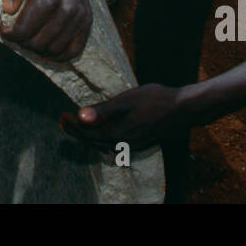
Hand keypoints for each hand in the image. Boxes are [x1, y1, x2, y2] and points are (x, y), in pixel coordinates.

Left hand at [0, 0, 92, 60]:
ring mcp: (79, 18)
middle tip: (18, 33)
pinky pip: (74, 50)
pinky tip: (47, 49)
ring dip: (39, 49)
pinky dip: (59, 55)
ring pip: (55, 50)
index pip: (24, 31)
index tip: (5, 29)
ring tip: (31, 38)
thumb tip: (8, 10)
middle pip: (39, 43)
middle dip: (23, 42)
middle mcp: (67, 10)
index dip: (11, 35)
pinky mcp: (87, 23)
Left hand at [60, 84, 186, 151]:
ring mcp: (132, 145)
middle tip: (64, 121)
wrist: (183, 110)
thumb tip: (80, 116)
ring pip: (103, 143)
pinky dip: (102, 137)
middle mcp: (123, 144)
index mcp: (117, 134)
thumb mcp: (126, 101)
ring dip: (89, 135)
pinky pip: (114, 143)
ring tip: (77, 126)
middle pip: (93, 141)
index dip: (72, 126)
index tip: (62, 116)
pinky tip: (102, 130)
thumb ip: (103, 110)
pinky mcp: (139, 141)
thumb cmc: (155, 100)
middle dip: (77, 131)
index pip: (87, 134)